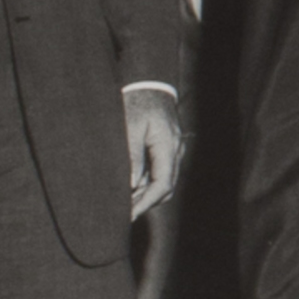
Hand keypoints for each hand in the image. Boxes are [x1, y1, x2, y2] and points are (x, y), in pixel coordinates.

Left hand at [123, 87, 181, 220]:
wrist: (149, 83)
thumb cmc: (137, 102)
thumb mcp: (130, 128)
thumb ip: (132, 157)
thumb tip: (131, 186)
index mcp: (168, 146)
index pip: (163, 184)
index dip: (146, 203)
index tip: (128, 215)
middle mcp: (175, 151)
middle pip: (166, 188)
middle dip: (146, 203)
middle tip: (122, 213)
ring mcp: (173, 150)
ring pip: (163, 181)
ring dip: (145, 194)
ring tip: (122, 201)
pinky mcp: (166, 148)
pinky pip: (160, 172)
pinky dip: (146, 183)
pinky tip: (129, 186)